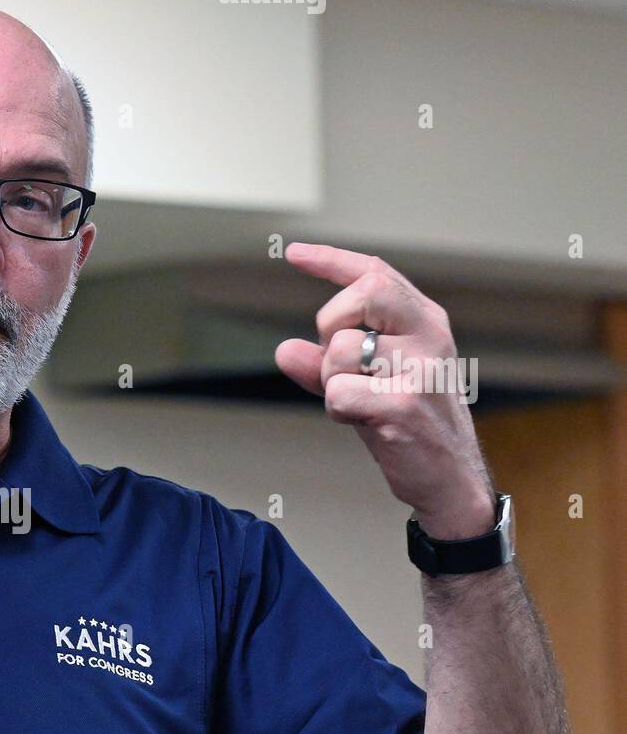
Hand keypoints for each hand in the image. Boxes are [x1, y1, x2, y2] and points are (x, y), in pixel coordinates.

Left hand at [275, 241, 495, 538]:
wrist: (450, 479)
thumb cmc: (407, 425)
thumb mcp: (366, 384)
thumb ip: (324, 365)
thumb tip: (284, 350)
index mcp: (424, 321)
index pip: (376, 274)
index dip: (331, 261)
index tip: (292, 254)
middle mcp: (429, 336)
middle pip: (362, 295)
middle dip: (332, 324)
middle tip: (340, 362)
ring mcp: (421, 369)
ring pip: (341, 350)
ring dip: (332, 380)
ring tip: (360, 401)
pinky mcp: (405, 405)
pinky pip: (338, 393)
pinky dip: (337, 410)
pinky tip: (364, 421)